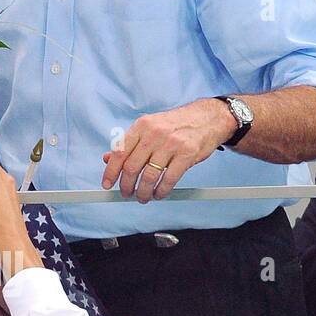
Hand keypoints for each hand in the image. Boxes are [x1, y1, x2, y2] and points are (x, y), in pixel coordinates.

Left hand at [101, 98, 235, 202]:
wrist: (208, 118)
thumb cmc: (176, 125)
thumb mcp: (150, 127)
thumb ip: (129, 143)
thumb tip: (107, 159)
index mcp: (142, 125)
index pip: (120, 152)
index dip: (111, 171)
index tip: (107, 184)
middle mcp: (154, 133)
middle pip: (132, 167)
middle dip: (127, 186)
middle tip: (127, 194)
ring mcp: (171, 143)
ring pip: (149, 177)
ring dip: (143, 192)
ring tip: (143, 197)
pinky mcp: (187, 154)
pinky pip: (169, 180)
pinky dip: (161, 191)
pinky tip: (159, 194)